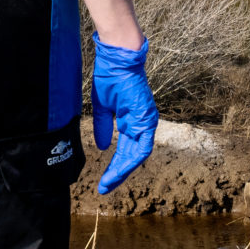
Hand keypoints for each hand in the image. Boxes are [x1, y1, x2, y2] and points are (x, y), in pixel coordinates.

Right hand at [91, 36, 158, 193]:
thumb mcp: (102, 108)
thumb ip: (103, 128)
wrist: (116, 60)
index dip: (115, 166)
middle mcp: (141, 124)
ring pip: (138, 155)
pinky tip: (119, 170)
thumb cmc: (110, 78)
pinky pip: (142, 146)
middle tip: (104, 188)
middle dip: (118, 173)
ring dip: (123, 171)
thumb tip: (103, 148)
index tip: (103, 181)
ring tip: (109, 183)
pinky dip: (131, 160)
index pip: (125, 150)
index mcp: (131, 121)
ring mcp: (146, 122)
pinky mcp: (147, 119)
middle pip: (132, 156)